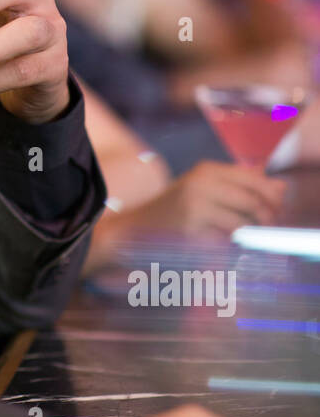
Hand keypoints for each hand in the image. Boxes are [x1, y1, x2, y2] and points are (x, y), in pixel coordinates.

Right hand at [116, 160, 285, 239]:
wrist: (136, 228)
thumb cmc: (176, 210)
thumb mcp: (206, 189)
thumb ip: (241, 186)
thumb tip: (281, 188)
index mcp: (206, 169)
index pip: (254, 179)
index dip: (271, 196)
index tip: (275, 210)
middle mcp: (201, 183)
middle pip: (252, 201)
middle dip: (264, 219)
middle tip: (262, 230)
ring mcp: (195, 207)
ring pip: (241, 224)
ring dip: (245, 236)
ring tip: (235, 238)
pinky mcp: (191, 231)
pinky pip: (224, 242)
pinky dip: (227, 247)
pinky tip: (216, 245)